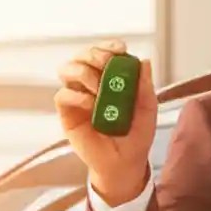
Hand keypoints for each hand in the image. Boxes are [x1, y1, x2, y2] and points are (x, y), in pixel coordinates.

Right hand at [54, 39, 157, 204]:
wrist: (125, 164)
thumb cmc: (136, 137)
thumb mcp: (147, 111)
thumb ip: (145, 87)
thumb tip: (144, 61)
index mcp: (110, 79)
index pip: (103, 53)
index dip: (108, 46)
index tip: (120, 49)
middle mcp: (91, 84)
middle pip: (83, 56)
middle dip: (94, 54)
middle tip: (107, 63)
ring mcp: (77, 97)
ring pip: (67, 69)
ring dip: (83, 72)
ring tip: (99, 88)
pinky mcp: (67, 113)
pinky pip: (63, 95)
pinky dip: (77, 95)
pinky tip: (92, 104)